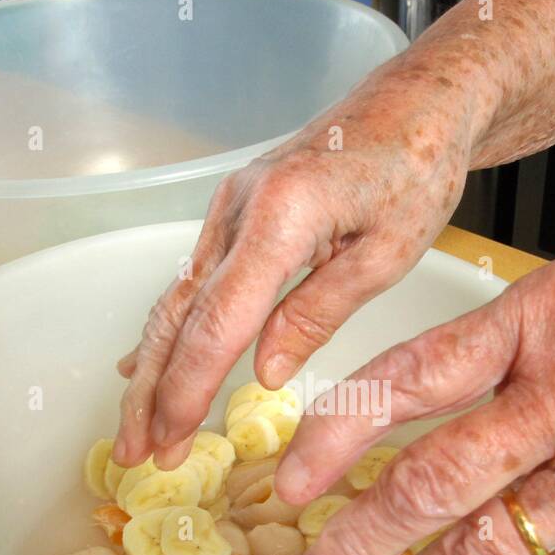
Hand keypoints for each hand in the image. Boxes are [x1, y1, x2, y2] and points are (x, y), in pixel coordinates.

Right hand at [112, 58, 472, 469]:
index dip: (188, 387)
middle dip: (153, 391)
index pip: (219, 320)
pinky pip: (194, 280)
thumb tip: (263, 374)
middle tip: (136, 452)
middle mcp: (239, 208)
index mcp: (281, 217)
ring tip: (136, 428)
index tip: (168, 438)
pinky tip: (144, 363)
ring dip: (152, 368)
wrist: (418, 101)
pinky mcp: (237, 211)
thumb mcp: (386, 253)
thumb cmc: (416, 169)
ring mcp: (231, 206)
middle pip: (180, 314)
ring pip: (177, 299)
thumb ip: (318, 312)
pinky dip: (170, 328)